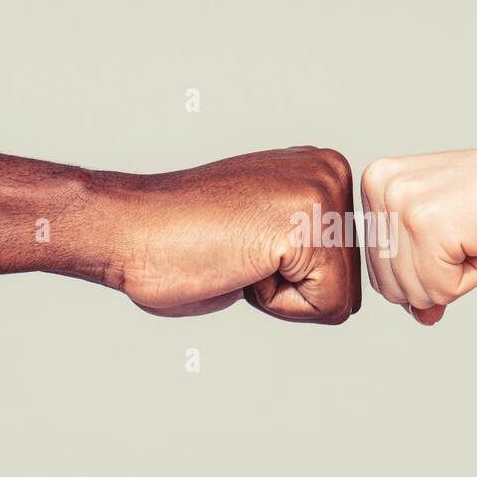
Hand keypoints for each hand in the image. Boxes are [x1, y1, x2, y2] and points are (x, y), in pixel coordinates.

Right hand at [104, 146, 362, 323]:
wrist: (126, 229)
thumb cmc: (178, 242)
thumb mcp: (265, 229)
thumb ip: (304, 239)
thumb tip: (338, 273)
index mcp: (323, 169)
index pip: (344, 266)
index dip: (292, 281)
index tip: (244, 244)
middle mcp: (331, 172)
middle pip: (350, 284)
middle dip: (293, 290)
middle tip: (238, 251)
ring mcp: (323, 193)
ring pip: (340, 298)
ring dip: (284, 298)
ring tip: (238, 254)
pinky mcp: (309, 225)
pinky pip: (325, 306)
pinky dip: (277, 304)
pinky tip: (238, 261)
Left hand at [359, 146, 476, 324]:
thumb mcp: (447, 239)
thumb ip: (417, 273)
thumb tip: (417, 314)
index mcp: (377, 180)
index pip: (377, 269)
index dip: (425, 270)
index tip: (456, 231)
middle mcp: (381, 185)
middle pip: (388, 285)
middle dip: (437, 277)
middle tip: (470, 234)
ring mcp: (402, 203)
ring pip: (412, 293)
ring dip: (454, 278)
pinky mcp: (427, 225)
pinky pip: (437, 291)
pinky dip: (469, 280)